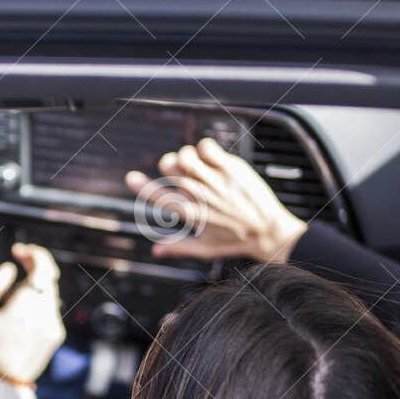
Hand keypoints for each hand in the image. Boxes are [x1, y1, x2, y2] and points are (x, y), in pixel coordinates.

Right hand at [0, 244, 66, 383]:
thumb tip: (10, 270)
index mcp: (24, 308)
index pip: (42, 269)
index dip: (33, 254)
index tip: (19, 251)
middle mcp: (44, 316)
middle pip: (47, 279)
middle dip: (32, 269)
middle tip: (14, 269)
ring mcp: (53, 327)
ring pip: (48, 294)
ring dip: (32, 289)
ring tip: (9, 304)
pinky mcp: (54, 337)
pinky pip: (49, 310)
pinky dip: (36, 304)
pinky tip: (17, 318)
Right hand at [125, 137, 307, 262]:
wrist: (268, 231)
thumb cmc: (236, 241)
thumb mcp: (205, 248)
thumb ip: (178, 248)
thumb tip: (156, 251)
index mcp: (189, 213)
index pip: (158, 196)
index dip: (141, 186)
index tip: (131, 178)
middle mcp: (199, 194)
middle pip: (169, 167)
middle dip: (169, 164)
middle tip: (180, 168)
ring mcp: (214, 179)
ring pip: (186, 154)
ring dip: (185, 154)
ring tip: (195, 160)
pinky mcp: (230, 168)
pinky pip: (207, 146)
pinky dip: (204, 147)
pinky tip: (210, 155)